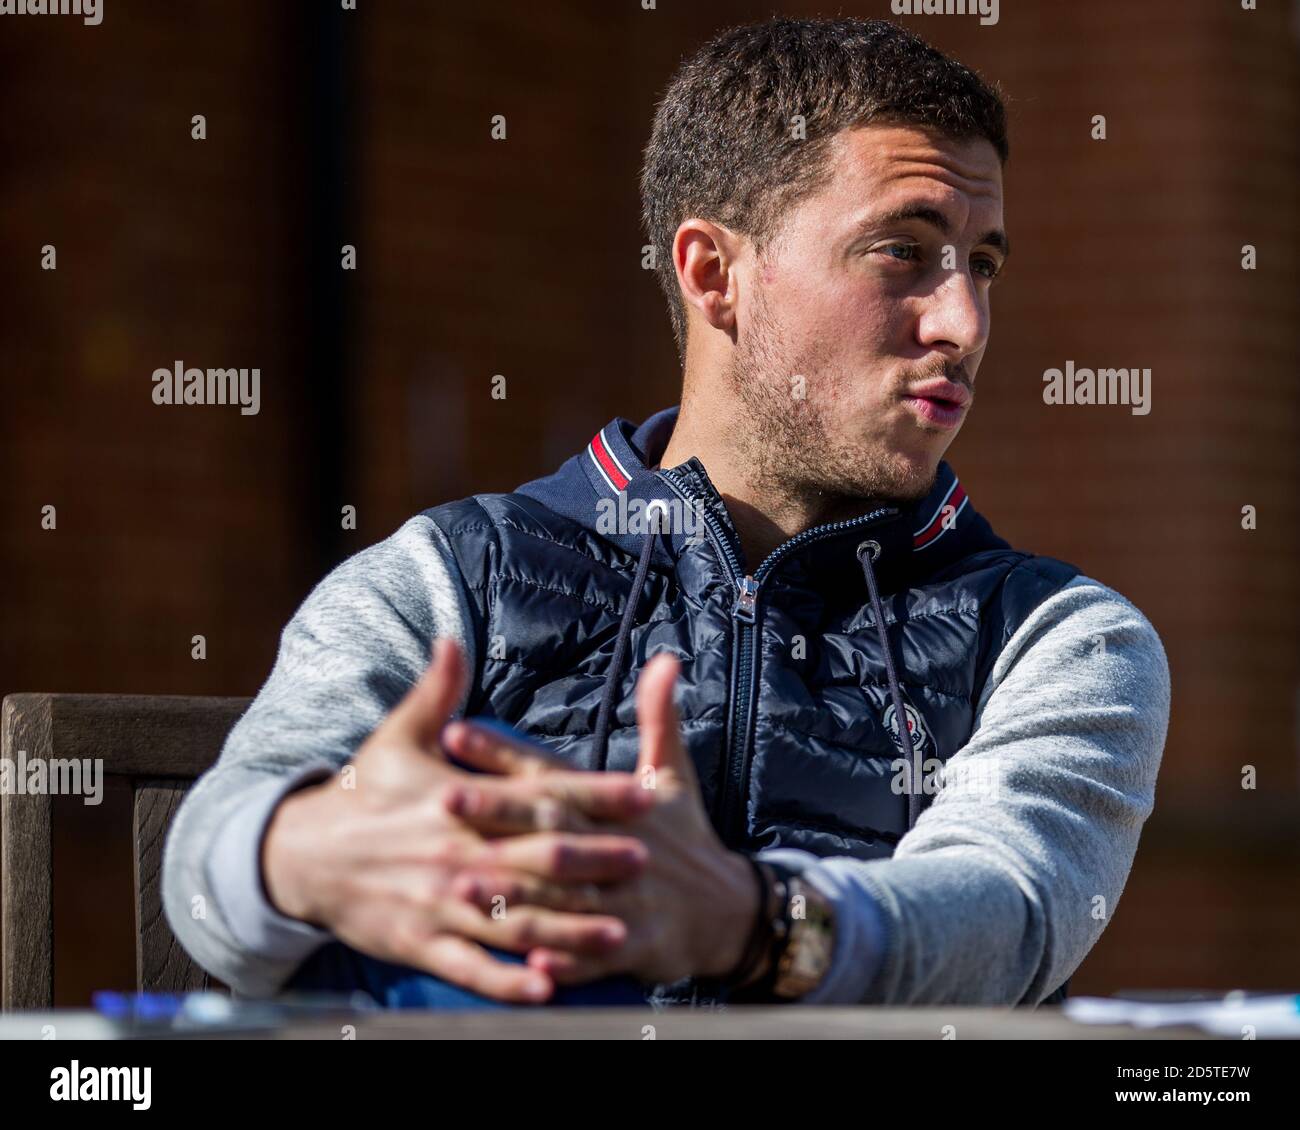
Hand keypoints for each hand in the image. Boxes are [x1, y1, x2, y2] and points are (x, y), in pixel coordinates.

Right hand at [261, 639, 654, 1002]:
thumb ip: (436, 692)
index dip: (595, 794)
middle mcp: (458, 850)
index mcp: (461, 799)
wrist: (302, 854)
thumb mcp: (397, 736)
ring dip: (568, 927)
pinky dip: (507, 980)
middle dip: (593, 859)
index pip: (542, 793)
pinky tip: (546, 988)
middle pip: (538, 857)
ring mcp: (440, 901)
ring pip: (515, 918)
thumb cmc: (362, 792)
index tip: (642, 792)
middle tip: (644, 859)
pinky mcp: (420, 943)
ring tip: (617, 934)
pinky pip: (470, 968)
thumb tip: (453, 638)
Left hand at [444, 653, 758, 986]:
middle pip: (552, 827)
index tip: (457, 733)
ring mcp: (629, 899)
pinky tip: (523, 963)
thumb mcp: (674, 772)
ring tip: (463, 885)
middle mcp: (618, 846)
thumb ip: (659, 715)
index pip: (553, 772)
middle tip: (442, 800)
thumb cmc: (686, 836)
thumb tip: (666, 659)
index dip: (505, 753)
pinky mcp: (640, 946)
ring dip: (515, 892)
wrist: (730, 909)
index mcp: (618, 803)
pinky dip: (564, 959)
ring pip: (565, 895)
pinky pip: (596, 956)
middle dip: (499, 814)